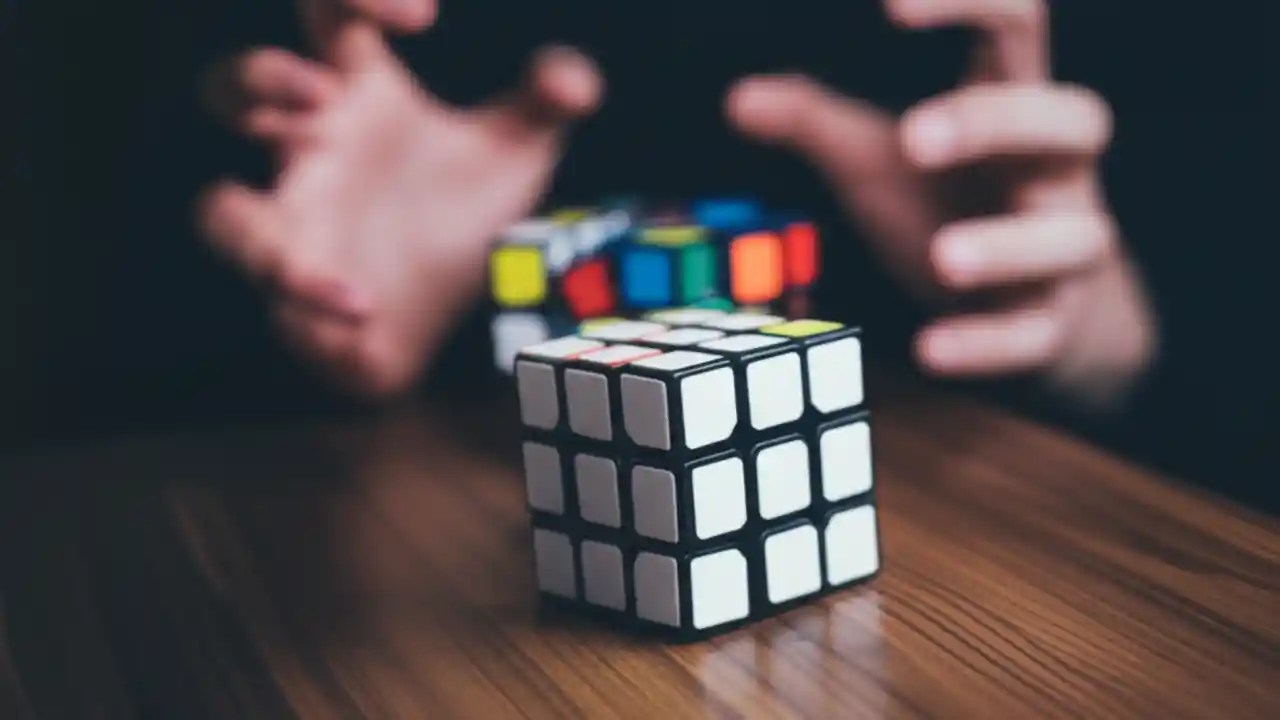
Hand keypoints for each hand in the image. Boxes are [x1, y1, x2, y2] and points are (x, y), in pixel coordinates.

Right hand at [198, 2, 601, 398]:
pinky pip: (276, 284)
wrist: (459, 306)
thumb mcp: (518, 152)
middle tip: (321, 93)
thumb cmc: (465, 213)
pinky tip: (361, 303)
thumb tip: (573, 79)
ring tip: (298, 208)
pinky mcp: (300, 284)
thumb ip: (545, 104)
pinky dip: (309, 292)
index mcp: (359, 96)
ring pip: (222, 210)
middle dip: (261, 78)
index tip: (424, 17)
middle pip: (237, 88)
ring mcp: (297, 220)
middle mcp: (313, 150)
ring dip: (250, 220)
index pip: (330, 12)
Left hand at [726, 0, 1155, 409]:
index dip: (970, 3)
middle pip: (1073, 121)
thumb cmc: (950, 200)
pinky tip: (930, 349)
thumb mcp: (879, 157)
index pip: (1018, 23)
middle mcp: (1055, 169)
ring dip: (1009, 245)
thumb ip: (816, 122)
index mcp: (1014, 102)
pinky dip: (986, 344)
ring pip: (1073, 236)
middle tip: (915, 139)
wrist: (1032, 299)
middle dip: (997, 125)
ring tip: (943, 257)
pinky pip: (1035, 333)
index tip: (892, 7)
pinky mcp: (1050, 322)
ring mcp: (1064, 247)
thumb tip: (737, 98)